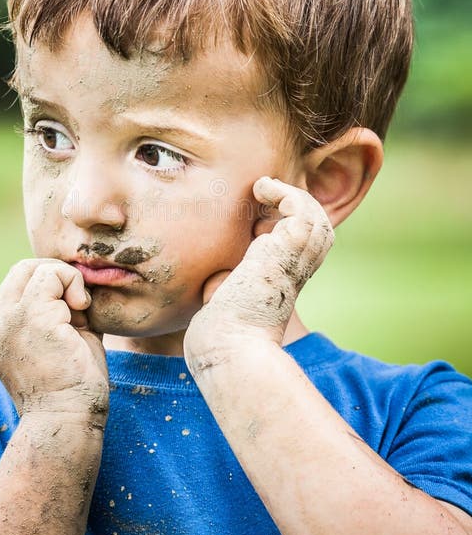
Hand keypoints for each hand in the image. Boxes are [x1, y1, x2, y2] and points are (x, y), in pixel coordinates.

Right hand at [0, 259, 108, 423]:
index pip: (17, 284)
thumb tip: (77, 291)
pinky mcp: (35, 317)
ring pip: (38, 268)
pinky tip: (83, 309)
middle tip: (79, 302)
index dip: (49, 283)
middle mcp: (1, 323)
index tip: (73, 308)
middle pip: (22, 269)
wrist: (67, 421)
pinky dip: (73, 283)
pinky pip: (52, 276)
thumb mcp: (57, 346)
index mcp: (3, 332)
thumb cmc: (71, 391)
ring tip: (81, 311)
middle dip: (57, 274)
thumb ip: (59, 317)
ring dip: (67, 281)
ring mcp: (14, 318)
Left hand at [184, 178, 333, 367]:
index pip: (303, 249)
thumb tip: (215, 285)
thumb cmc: (218, 334)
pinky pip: (301, 208)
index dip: (286, 230)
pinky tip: (261, 189)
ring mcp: (294, 261)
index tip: (255, 229)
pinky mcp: (287, 251)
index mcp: (284, 283)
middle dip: (297, 208)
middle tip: (264, 197)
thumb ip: (225, 287)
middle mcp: (295, 272)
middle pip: (318, 230)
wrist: (226, 346)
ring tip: (263, 188)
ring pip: (315, 217)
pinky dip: (285, 192)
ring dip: (292, 196)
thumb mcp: (224, 302)